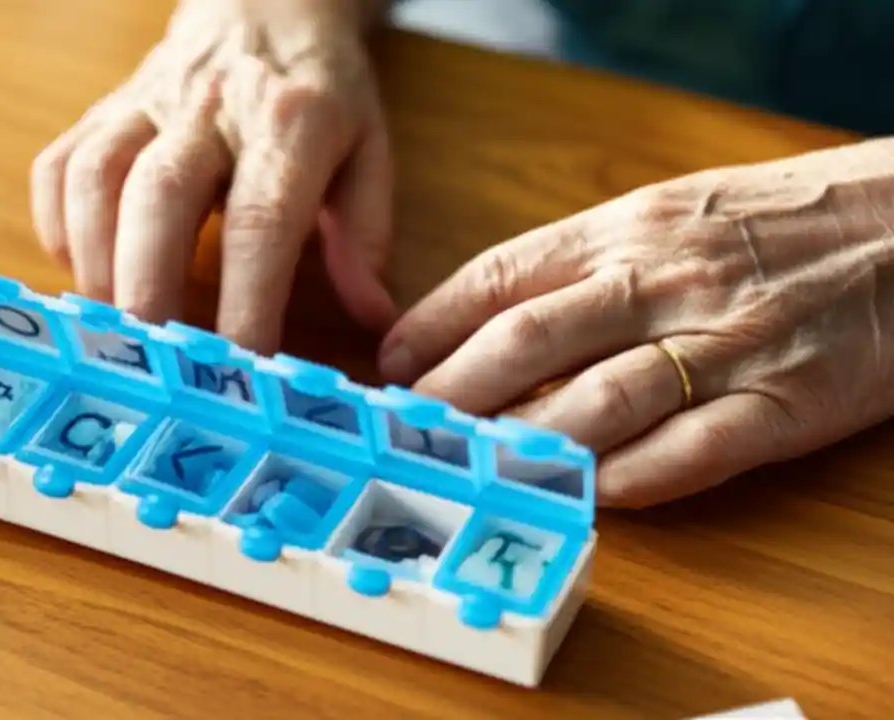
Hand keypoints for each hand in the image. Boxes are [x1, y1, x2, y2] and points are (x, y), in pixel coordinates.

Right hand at [30, 0, 396, 352]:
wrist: (263, 2)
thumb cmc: (317, 91)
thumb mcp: (367, 149)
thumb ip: (365, 233)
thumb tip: (371, 315)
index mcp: (290, 120)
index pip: (260, 220)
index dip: (247, 300)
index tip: (241, 365)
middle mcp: (210, 106)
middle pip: (160, 196)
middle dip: (149, 288)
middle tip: (153, 361)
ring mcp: (146, 102)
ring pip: (96, 178)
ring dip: (97, 263)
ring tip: (116, 327)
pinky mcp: (103, 108)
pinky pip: (59, 165)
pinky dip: (59, 226)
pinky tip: (84, 270)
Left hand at [379, 138, 893, 506]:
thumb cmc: (774, 220)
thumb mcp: (667, 212)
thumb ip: (583, 263)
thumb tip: (493, 321)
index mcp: (626, 228)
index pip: (500, 277)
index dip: (431, 326)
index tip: (388, 366)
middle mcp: (662, 281)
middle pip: (528, 342)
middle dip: (452, 394)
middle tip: (410, 434)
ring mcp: (724, 342)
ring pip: (597, 401)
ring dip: (523, 444)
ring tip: (474, 473)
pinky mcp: (786, 401)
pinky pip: (692, 451)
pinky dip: (630, 480)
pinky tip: (586, 497)